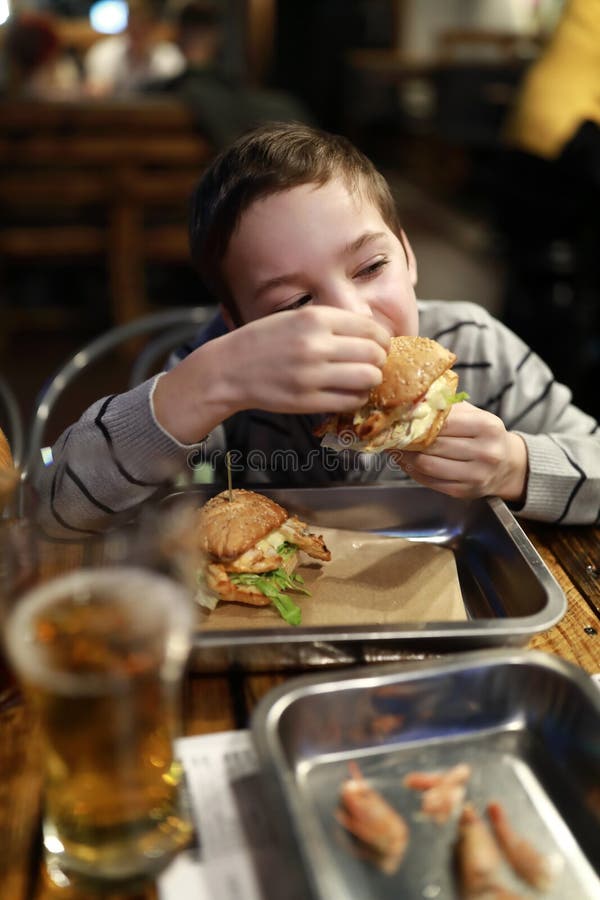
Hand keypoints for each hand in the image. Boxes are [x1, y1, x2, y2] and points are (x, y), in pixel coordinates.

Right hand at [153, 306, 389, 443]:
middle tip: (372, 364)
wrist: (229, 369)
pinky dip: (357, 397)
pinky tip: (347, 392)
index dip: (383, 339)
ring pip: (367, 379)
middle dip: (379, 360)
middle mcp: (316, 345)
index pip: (371, 328)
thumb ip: (332, 322)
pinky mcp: (307, 401)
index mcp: (315, 319)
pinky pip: (350, 401)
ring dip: (371, 380)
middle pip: (374, 354)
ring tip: (361, 379)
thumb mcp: (296, 318)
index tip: (380, 345)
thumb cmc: (264, 341)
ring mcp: (312, 376)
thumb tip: (374, 334)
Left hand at [396, 402, 527, 503]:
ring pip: (428, 465)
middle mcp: (485, 452)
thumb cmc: (486, 436)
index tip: (401, 418)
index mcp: (487, 426)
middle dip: (409, 440)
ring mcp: (475, 475)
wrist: (508, 466)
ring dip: (407, 457)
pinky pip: (429, 481)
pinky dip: (413, 471)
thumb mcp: (475, 415)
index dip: (419, 421)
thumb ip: (448, 408)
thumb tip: (412, 404)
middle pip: (433, 445)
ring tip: (397, 448)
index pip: (443, 422)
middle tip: (392, 433)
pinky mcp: (464, 491)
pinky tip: (407, 462)